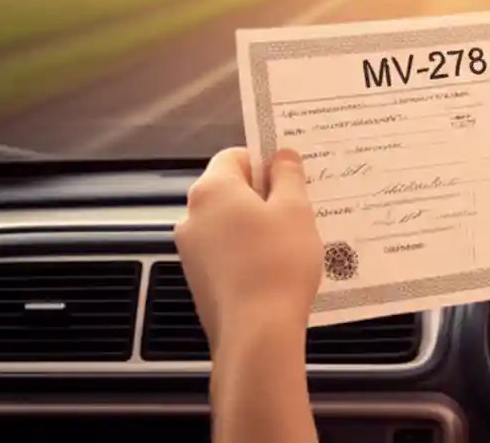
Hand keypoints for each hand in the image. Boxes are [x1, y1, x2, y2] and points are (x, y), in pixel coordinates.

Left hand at [175, 148, 322, 349]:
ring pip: (228, 225)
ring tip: (291, 244)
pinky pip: (225, 254)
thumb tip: (281, 156)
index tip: (291, 176)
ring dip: (256, 227)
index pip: (234, 156)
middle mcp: (191, 216)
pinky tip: (275, 269)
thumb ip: (288, 175)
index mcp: (211, 190)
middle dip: (263, 196)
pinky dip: (247, 254)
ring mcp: (191, 252)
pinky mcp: (199, 281)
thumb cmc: (278, 264)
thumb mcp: (295, 210)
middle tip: (299, 210)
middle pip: (230, 191)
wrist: (257, 334)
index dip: (264, 161)